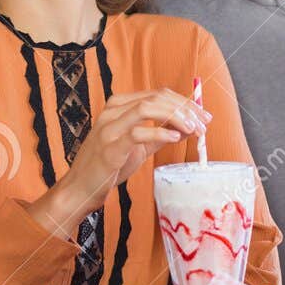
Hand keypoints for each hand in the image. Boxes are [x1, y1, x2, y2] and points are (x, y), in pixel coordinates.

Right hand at [40, 89, 210, 236]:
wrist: (80, 189)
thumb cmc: (108, 167)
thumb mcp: (138, 147)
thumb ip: (160, 135)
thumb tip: (189, 126)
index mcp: (118, 106)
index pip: (157, 94)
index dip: (184, 102)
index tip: (204, 115)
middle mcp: (112, 112)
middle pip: (155, 98)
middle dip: (185, 108)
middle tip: (204, 123)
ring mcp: (109, 128)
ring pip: (147, 108)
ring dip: (176, 117)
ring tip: (193, 130)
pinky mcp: (109, 147)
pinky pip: (137, 133)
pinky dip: (160, 132)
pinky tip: (176, 137)